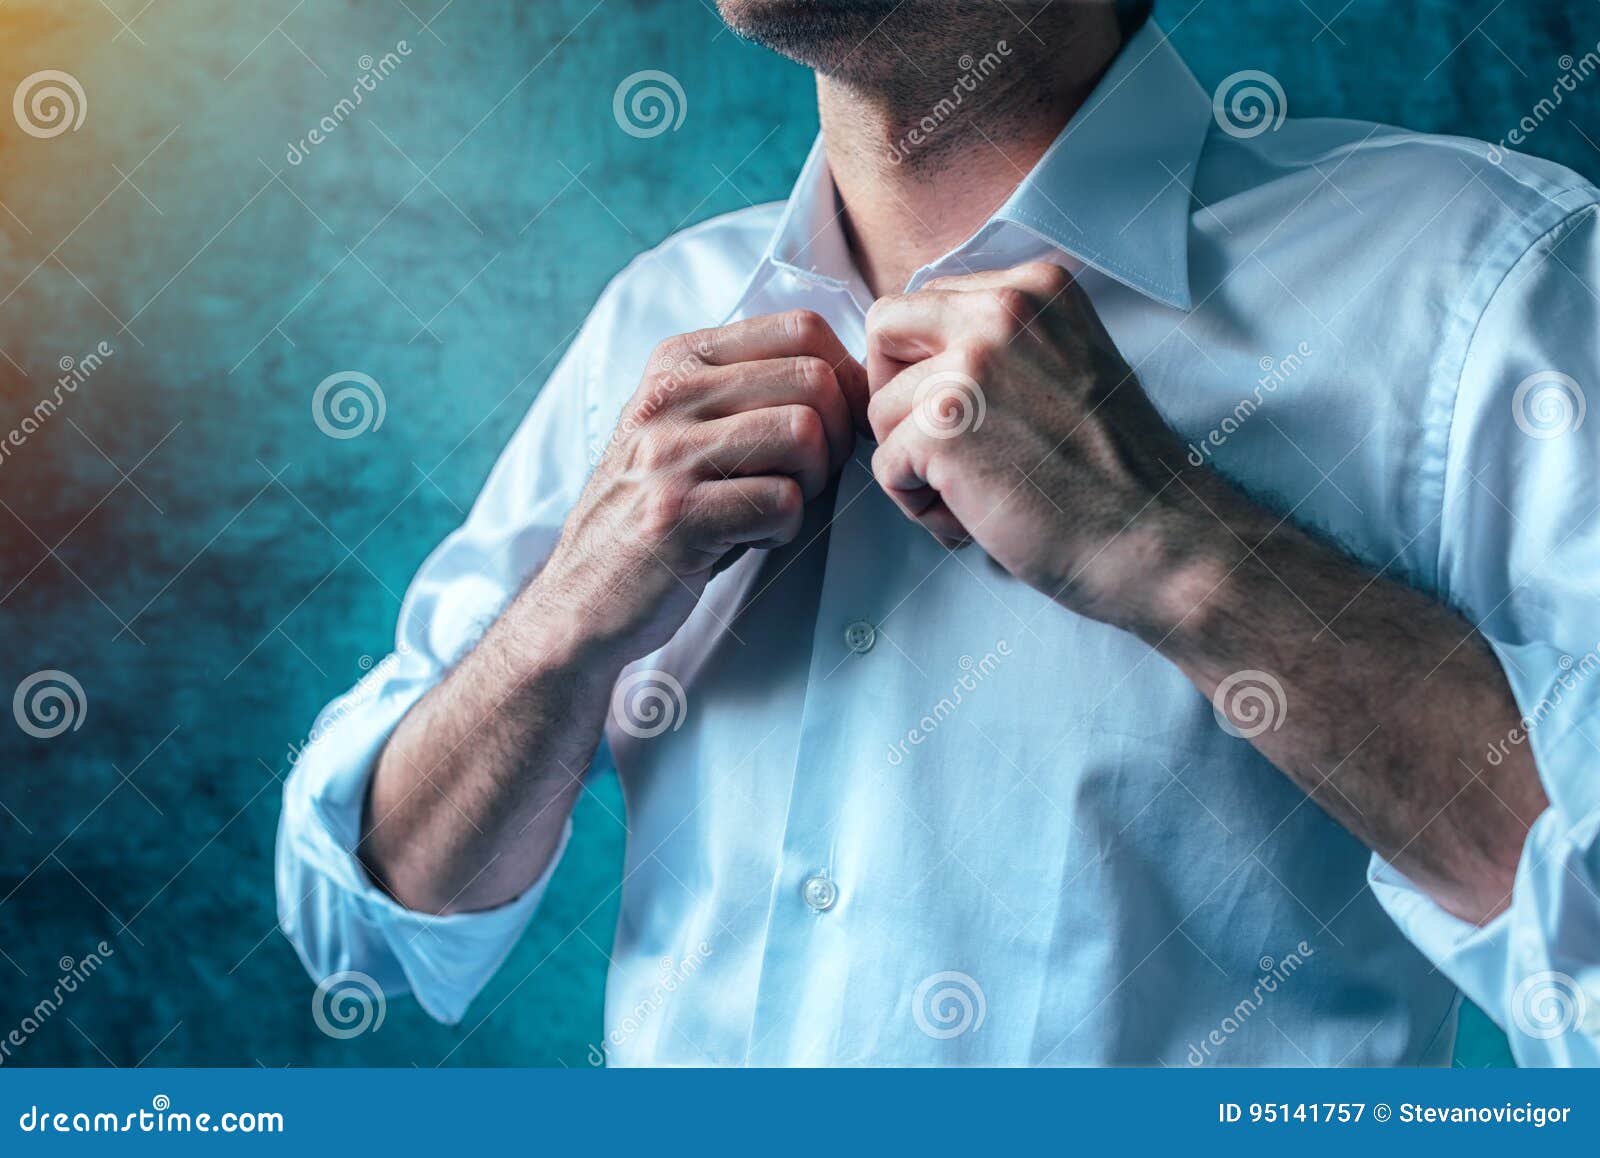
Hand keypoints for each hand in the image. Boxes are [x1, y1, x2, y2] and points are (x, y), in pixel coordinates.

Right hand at [531, 309, 868, 663]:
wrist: (582, 595)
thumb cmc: (660, 510)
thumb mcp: (690, 430)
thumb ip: (754, 391)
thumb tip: (855, 376)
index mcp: (678, 362)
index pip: (801, 328)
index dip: (845, 378)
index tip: (837, 425)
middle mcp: (668, 396)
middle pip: (814, 380)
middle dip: (835, 436)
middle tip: (807, 477)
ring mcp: (666, 454)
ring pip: (804, 433)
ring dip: (812, 482)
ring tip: (776, 505)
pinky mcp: (676, 516)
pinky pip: (782, 502)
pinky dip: (786, 529)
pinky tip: (751, 538)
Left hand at [864, 262, 1200, 626]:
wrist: (1161, 538)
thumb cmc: (1116, 473)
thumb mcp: (1068, 365)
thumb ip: (1002, 344)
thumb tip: (911, 355)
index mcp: (1035, 287)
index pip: (926, 304)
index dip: (928, 367)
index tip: (975, 418)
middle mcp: (1002, 309)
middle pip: (886, 330)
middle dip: (899, 396)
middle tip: (946, 451)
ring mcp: (971, 365)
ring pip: (880, 410)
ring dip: (915, 465)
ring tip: (979, 498)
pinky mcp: (944, 427)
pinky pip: (884, 467)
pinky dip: (920, 507)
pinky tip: (976, 521)